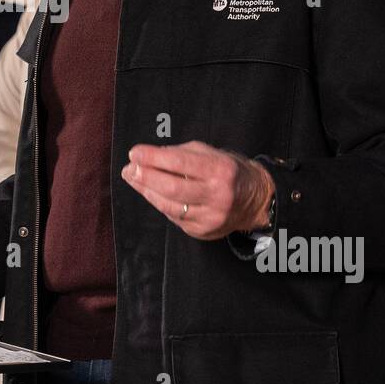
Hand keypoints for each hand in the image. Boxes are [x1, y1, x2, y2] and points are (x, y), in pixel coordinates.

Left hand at [122, 140, 274, 240]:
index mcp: (220, 171)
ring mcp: (211, 217)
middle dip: (146, 177)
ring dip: (146, 191)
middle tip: (129, 168)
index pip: (180, 163)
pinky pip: (174, 217)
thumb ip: (180, 154)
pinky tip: (150, 193)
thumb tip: (147, 157)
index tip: (135, 152)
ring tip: (133, 178)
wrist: (255, 200)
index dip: (153, 158)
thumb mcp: (210, 153)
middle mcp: (217, 196)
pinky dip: (159, 203)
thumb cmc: (227, 171)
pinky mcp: (203, 231)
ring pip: (169, 206)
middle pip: (172, 188)